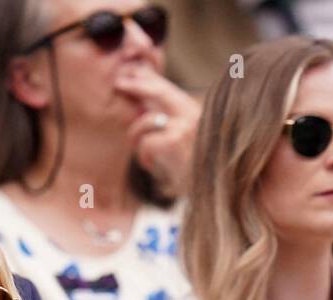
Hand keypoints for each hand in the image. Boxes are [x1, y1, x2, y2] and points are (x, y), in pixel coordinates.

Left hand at [115, 65, 199, 198]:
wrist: (213, 192)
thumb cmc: (195, 171)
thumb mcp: (185, 140)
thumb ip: (168, 118)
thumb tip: (144, 95)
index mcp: (197, 112)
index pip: (168, 88)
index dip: (148, 78)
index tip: (131, 73)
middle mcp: (194, 115)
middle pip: (159, 91)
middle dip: (136, 85)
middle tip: (119, 84)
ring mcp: (185, 127)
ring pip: (147, 121)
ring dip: (136, 137)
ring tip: (141, 153)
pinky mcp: (175, 141)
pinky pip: (146, 142)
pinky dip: (143, 156)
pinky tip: (149, 165)